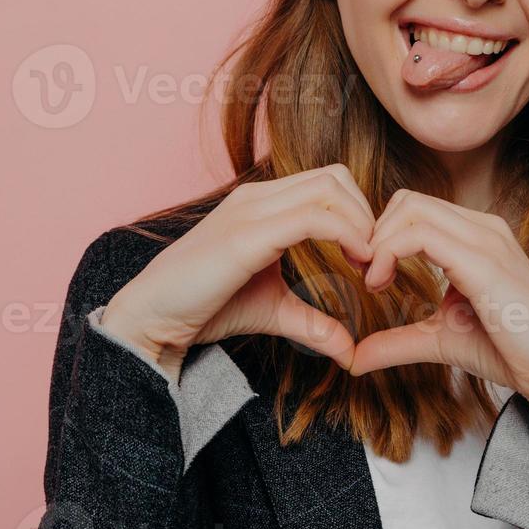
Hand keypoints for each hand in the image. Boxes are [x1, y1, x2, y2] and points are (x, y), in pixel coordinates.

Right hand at [98, 164, 374, 381]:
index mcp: (261, 203)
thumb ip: (313, 323)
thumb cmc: (206, 307)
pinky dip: (346, 236)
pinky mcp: (247, 235)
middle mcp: (257, 196)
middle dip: (366, 213)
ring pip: (329, 189)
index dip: (359, 213)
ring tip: (366, 264)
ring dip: (361, 224)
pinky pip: (313, 218)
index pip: (328, 182)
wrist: (153, 317)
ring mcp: (250, 210)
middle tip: (374, 259)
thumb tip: (350, 351)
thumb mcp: (273, 311)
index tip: (369, 258)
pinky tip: (355, 265)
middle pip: (335, 177)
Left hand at [347, 190, 528, 449]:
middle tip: (367, 275)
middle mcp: (482, 227)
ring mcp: (485, 239)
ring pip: (411, 209)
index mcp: (475, 236)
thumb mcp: (439, 340)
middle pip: (408, 200)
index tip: (368, 274)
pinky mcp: (483, 261)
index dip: (381, 235)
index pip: (414, 208)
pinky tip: (382, 282)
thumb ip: (397, 341)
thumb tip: (354, 358)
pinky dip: (389, 252)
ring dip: (379, 242)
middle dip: (374, 233)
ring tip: (374, 281)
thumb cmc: (507, 351)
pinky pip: (421, 235)